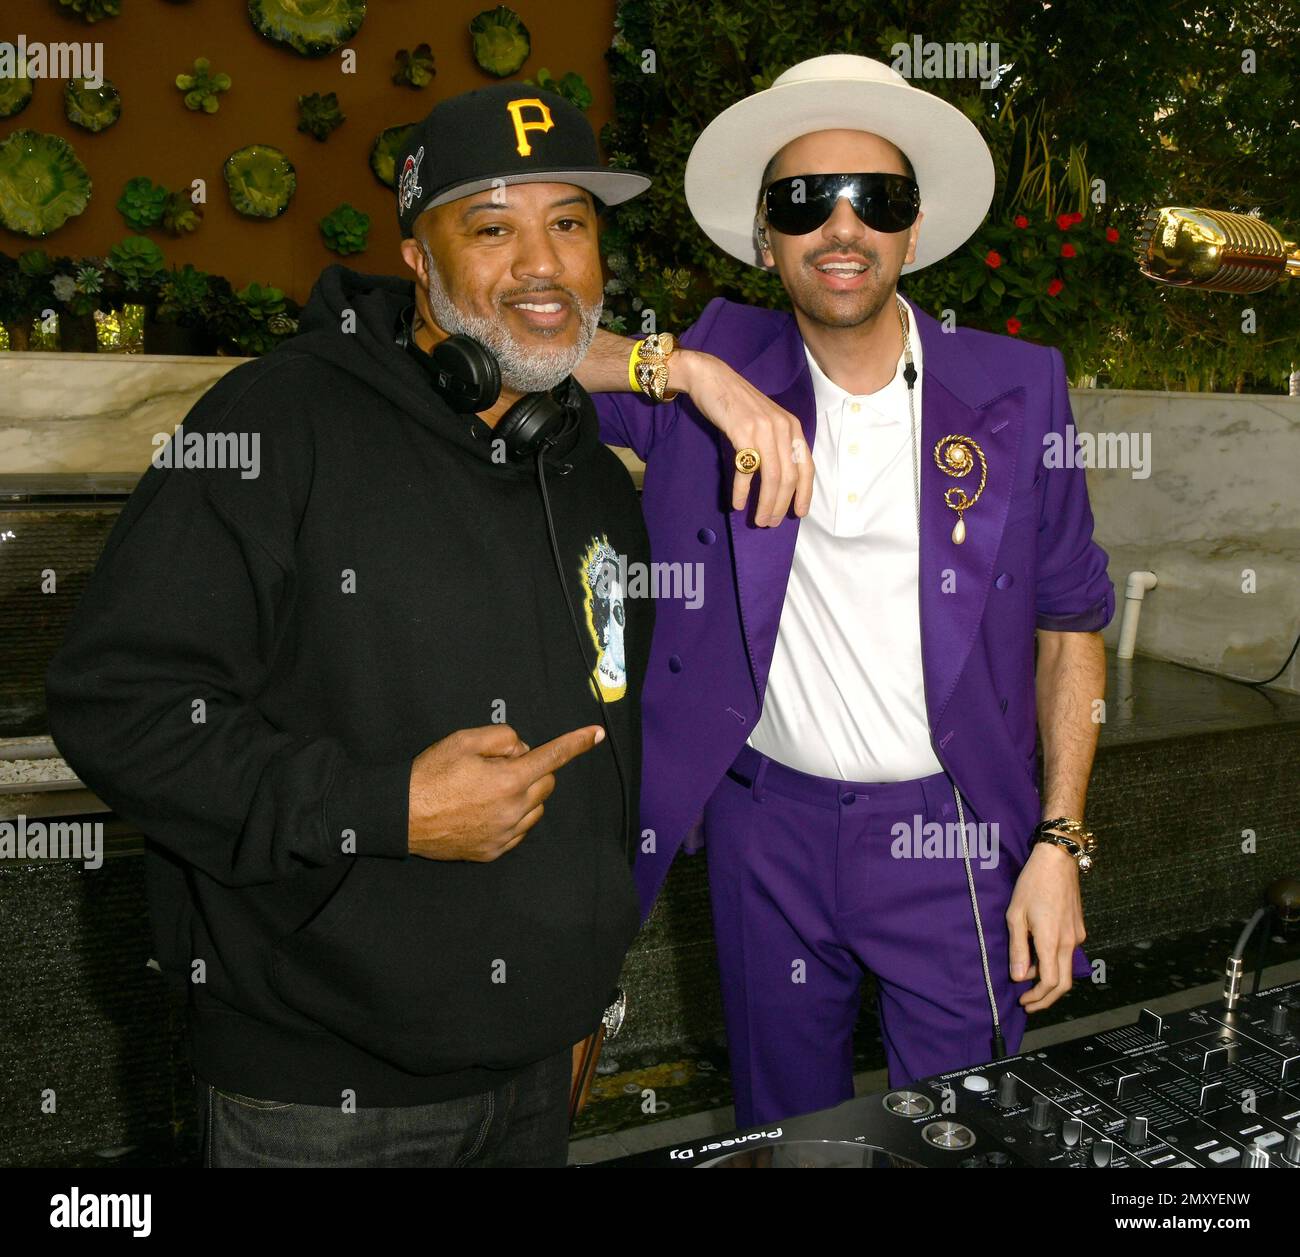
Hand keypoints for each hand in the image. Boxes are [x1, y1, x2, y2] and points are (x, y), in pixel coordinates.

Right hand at [407, 724, 603, 861]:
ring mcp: (505, 834)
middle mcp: (513, 810)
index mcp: (509, 780)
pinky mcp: (494, 850)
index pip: (553, 757)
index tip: (597, 733)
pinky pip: (520, 830)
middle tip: (499, 765)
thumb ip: (502, 737)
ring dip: (525, 794)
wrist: (401, 816)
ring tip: (490, 789)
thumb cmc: (430, 775)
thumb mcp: (463, 741)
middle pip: (546, 783)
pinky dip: (513, 816)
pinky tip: (486, 809)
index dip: (577, 743)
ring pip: (536, 809)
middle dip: (533, 769)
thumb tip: (522, 750)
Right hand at [674, 348, 813, 526]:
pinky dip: (742, 490)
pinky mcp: (742, 431)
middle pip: (789, 476)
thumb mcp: (766, 421)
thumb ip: (777, 444)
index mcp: (792, 426)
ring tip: (759, 519)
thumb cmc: (738, 403)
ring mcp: (763, 429)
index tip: (799, 514)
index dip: (805, 493)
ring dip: (766, 503)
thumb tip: (780, 480)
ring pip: (772, 476)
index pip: (806, 466)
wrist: (712, 379)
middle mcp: (782, 427)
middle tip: (770, 522)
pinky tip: (737, 503)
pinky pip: (747, 469)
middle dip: (781, 504)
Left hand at [1006, 841, 1086, 1011]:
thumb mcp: (1016, 915)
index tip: (1023, 1001)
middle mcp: (1070, 942)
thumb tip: (1019, 977)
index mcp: (1052, 941)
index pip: (1051, 982)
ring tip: (1028, 978)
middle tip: (1028, 1002)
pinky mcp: (1079, 928)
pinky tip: (1038, 957)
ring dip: (1049, 979)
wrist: (1058, 860)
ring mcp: (1077, 935)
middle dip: (1046, 998)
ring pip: (1067, 968)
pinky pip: (1068, 953)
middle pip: (1064, 983)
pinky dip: (1055, 963)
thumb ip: (1018, 948)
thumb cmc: (1032, 884)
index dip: (1038, 997)